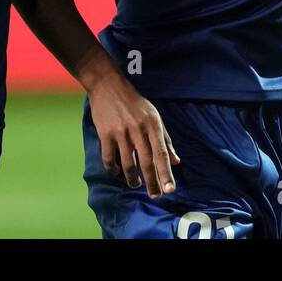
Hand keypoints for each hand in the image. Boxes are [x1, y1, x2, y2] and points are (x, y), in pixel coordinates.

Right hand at [88, 74, 179, 197]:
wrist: (108, 85)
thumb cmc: (134, 102)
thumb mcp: (154, 116)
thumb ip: (165, 139)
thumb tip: (176, 161)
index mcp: (153, 124)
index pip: (162, 154)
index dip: (166, 173)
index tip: (170, 189)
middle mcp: (138, 129)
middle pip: (146, 162)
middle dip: (152, 182)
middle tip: (155, 196)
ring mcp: (120, 132)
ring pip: (128, 163)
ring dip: (132, 178)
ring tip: (135, 184)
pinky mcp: (105, 133)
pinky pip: (109, 158)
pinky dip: (113, 169)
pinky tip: (116, 173)